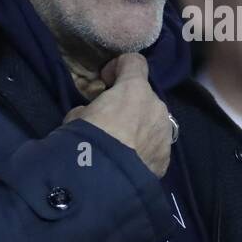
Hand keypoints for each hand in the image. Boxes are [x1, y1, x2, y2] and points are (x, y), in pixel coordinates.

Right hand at [63, 54, 171, 177]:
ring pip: (153, 121)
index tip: (105, 80)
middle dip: (129, 103)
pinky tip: (129, 161)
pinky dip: (144, 148)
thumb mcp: (75, 117)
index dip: (119, 67)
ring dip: (139, 125)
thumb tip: (90, 113)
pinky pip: (154, 145)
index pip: (135, 62)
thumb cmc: (87, 138)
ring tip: (120, 144)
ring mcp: (165, 132)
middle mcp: (156, 106)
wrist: (104, 180)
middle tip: (109, 119)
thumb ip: (88, 108)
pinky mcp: (166, 157)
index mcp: (135, 89)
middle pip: (144, 95)